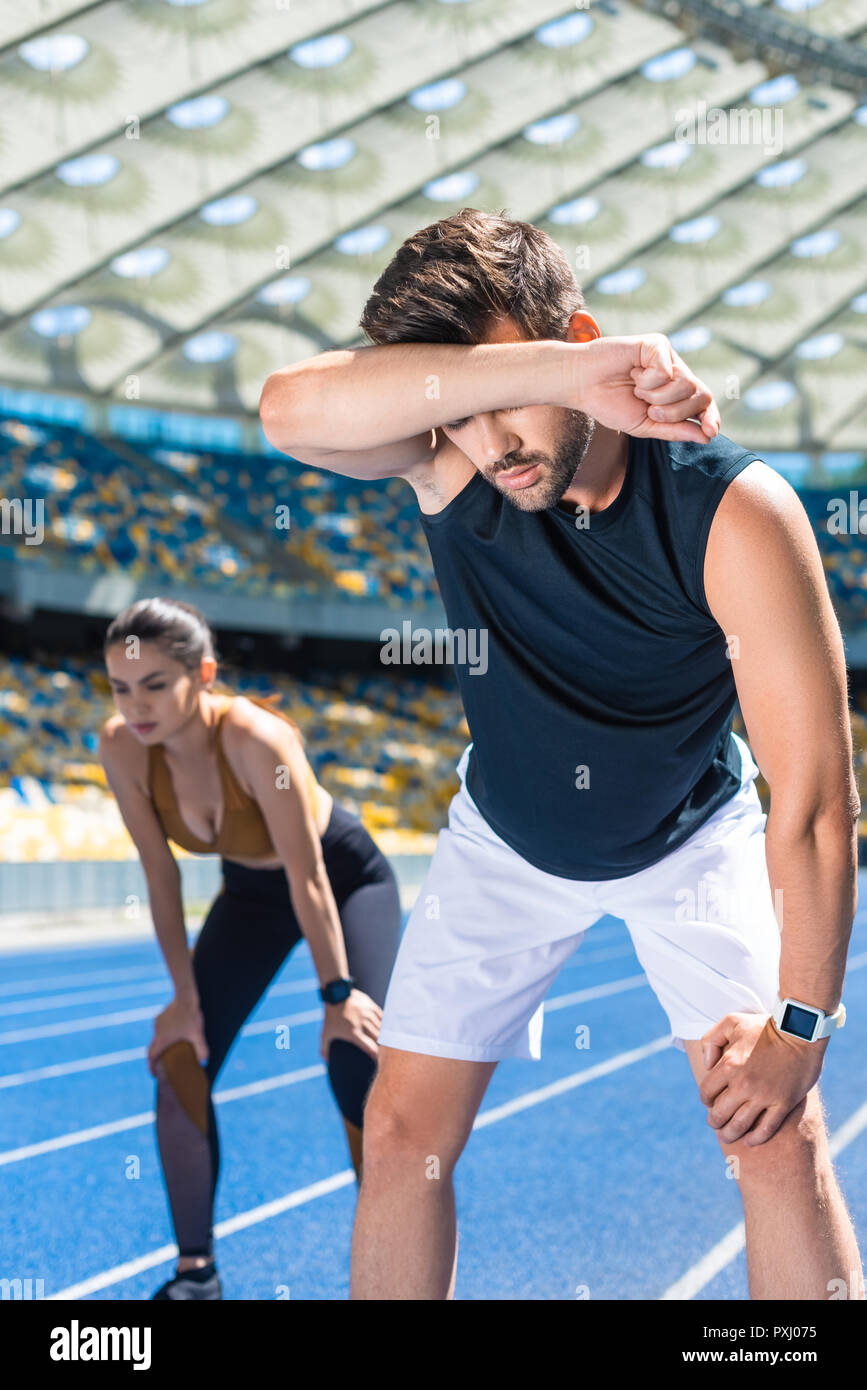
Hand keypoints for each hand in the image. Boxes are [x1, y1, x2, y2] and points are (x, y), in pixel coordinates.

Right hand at [147, 992, 207, 1075]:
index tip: (154, 1075)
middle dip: (156, 1058)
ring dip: (162, 1044)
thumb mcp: (197, 1034)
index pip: (151, 1057)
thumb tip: (204, 1062)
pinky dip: (166, 1033)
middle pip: (152, 1048)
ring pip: (157, 1037)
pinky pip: (161, 1028)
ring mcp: (158, 1023)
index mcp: (162, 1040)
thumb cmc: (191, 1016)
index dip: (151, 1067)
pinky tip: (175, 1032)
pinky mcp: (161, 1016)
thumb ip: (201, 1049)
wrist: (186, 996)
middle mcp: (157, 1032)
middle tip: (162, 1064)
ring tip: (172, 1048)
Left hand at [319, 987, 382, 1063]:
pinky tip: (384, 1028)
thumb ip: (324, 1048)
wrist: (336, 993)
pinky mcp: (371, 1006)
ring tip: (386, 1041)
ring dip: (383, 1035)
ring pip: (381, 1028)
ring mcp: (368, 1014)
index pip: (370, 1047)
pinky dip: (383, 1024)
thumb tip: (325, 1060)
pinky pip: (382, 1017)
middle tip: (384, 1052)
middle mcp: (364, 1024)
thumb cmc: (330, 1016)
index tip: (377, 1060)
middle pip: (378, 1038)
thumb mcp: (325, 1033)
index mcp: (354, 1033)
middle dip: (382, 1046)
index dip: (375, 1055)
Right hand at [574, 334, 720, 443]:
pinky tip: (633, 373)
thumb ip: (674, 430)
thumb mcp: (644, 425)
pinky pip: (667, 370)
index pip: (703, 403)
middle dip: (676, 412)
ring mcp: (669, 357)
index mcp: (674, 393)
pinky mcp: (658, 344)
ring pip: (686, 383)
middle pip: (700, 395)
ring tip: (637, 389)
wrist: (581, 384)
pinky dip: (647, 380)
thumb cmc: (609, 403)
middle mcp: (676, 372)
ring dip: (658, 396)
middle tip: (652, 411)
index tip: (711, 433)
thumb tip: (706, 437)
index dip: (710, 417)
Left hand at [699, 1011, 826, 1146]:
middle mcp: (743, 1084)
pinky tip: (750, 1141)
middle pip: (720, 1113)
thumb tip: (707, 1065)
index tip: (710, 1102)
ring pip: (740, 1125)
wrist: (800, 1031)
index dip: (706, 1100)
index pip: (707, 1092)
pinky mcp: (783, 1103)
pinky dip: (755, 1138)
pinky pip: (766, 1129)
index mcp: (729, 1065)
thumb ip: (711, 1040)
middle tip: (716, 1123)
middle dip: (715, 1121)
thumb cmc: (764, 1025)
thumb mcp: (731, 1022)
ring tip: (727, 1136)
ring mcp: (764, 1096)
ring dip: (730, 1134)